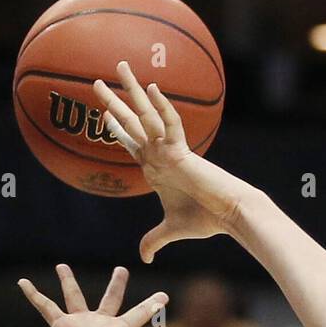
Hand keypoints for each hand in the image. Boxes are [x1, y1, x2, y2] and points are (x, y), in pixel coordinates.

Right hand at [18, 264, 183, 326]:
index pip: (140, 313)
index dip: (152, 305)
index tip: (164, 295)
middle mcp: (101, 324)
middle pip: (111, 298)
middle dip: (117, 284)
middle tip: (122, 269)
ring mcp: (80, 324)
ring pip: (74, 296)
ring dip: (67, 281)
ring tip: (61, 265)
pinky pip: (45, 306)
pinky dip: (34, 295)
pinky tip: (23, 282)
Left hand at [94, 62, 241, 264]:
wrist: (229, 213)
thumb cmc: (205, 219)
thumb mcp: (171, 230)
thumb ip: (154, 240)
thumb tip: (144, 258)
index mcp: (157, 168)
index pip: (133, 143)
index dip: (117, 129)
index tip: (104, 115)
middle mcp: (160, 154)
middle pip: (132, 123)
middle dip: (114, 102)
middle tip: (96, 81)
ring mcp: (169, 150)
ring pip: (146, 116)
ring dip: (132, 92)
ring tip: (119, 68)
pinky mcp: (183, 153)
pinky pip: (171, 125)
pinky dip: (162, 107)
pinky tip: (152, 88)